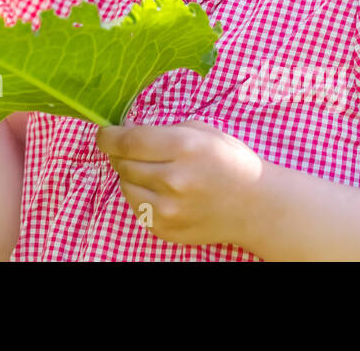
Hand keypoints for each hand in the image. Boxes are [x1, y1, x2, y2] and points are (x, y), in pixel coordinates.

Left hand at [95, 119, 263, 246]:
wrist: (256, 205)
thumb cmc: (229, 161)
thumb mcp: (200, 131)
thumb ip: (162, 130)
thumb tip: (124, 130)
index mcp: (183, 147)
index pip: (127, 141)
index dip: (108, 136)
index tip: (103, 134)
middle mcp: (174, 180)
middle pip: (123, 164)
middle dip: (122, 154)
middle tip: (135, 151)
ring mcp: (169, 210)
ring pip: (125, 187)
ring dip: (131, 176)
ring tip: (152, 171)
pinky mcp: (166, 230)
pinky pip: (136, 208)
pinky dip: (141, 197)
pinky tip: (161, 191)